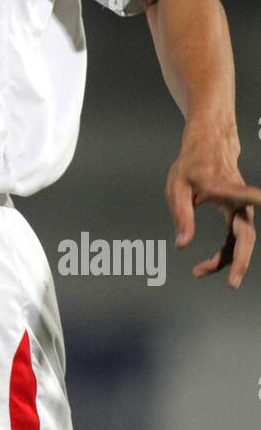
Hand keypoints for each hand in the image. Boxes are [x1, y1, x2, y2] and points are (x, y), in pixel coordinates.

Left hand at [165, 123, 260, 289]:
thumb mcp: (178, 187)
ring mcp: (242, 208)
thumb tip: (182, 244)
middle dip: (240, 261)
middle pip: (246, 235)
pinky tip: (211, 263)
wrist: (208, 145)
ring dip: (227, 259)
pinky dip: (225, 252)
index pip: (247, 197)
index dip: (259, 200)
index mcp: (225, 188)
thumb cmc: (192, 164)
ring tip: (200, 271)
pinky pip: (236, 238)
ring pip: (241, 241)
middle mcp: (240, 200)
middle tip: (231, 284)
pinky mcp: (238, 213)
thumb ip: (182, 215)